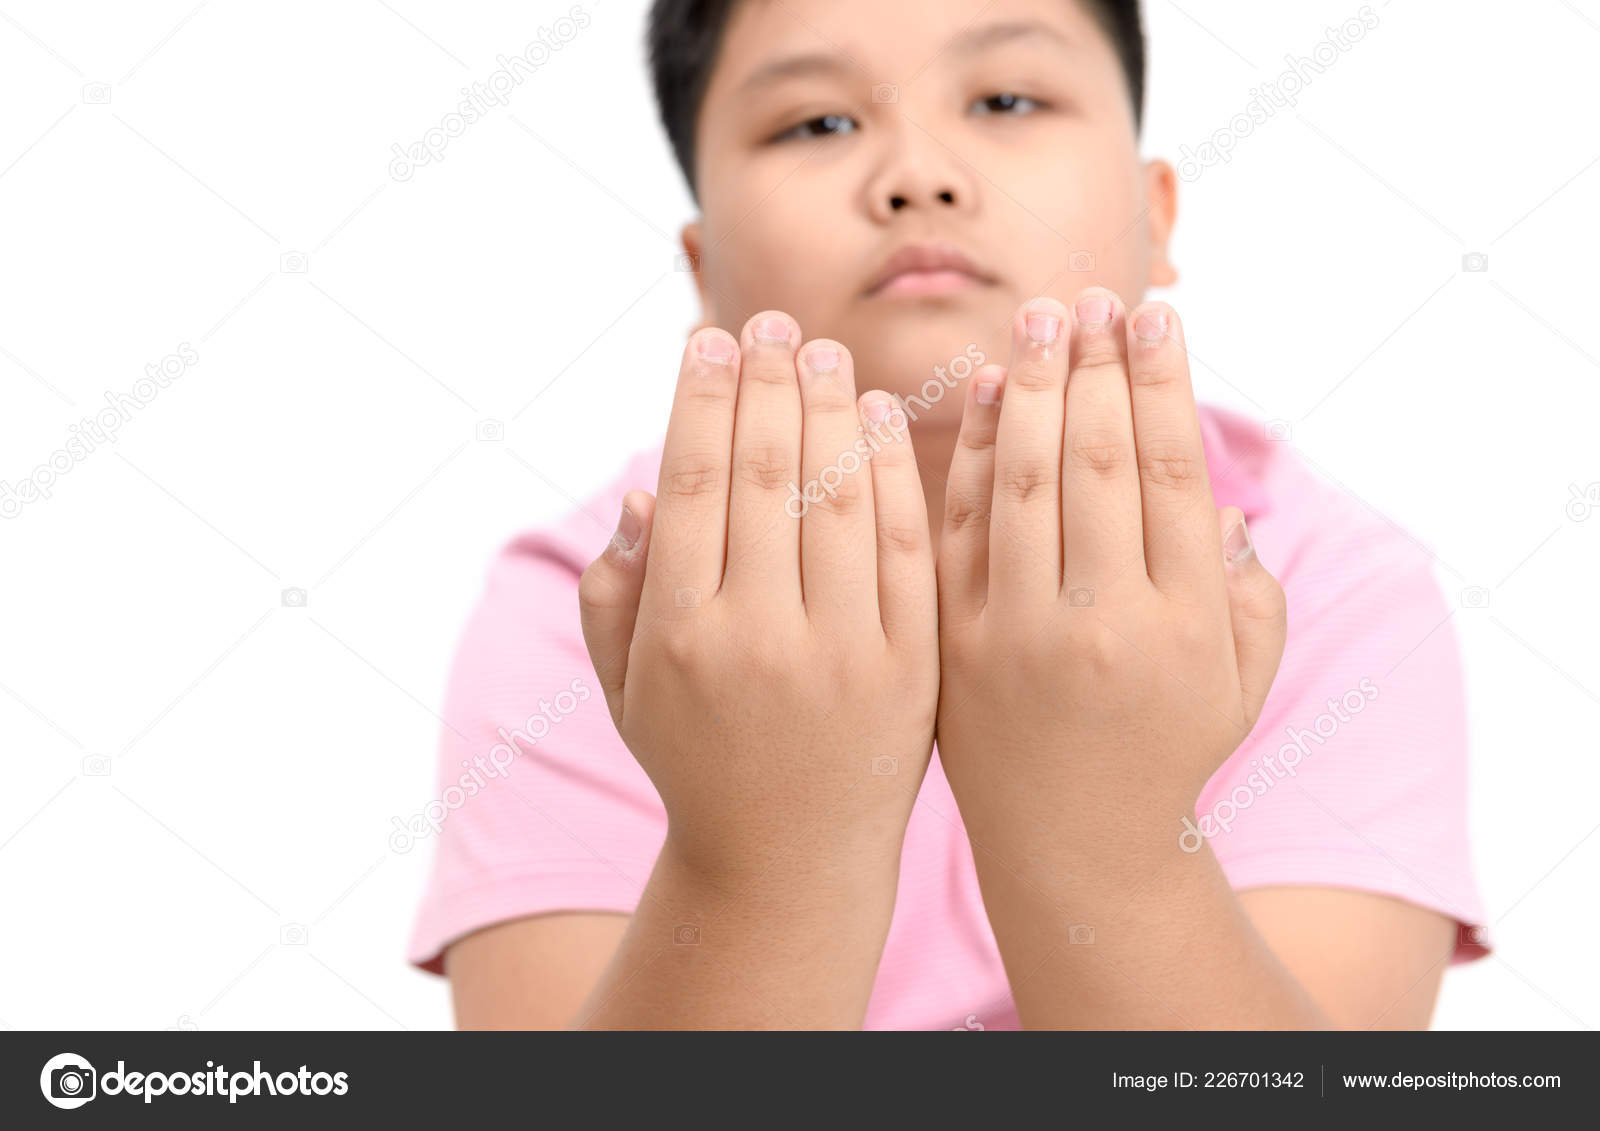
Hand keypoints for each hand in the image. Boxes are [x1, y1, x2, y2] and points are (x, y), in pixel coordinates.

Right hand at [579, 311, 939, 891]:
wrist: (786, 861)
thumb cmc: (694, 759)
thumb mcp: (624, 688)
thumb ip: (613, 592)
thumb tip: (639, 492)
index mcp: (678, 632)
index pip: (691, 480)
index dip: (700, 396)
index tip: (709, 336)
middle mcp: (758, 636)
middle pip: (763, 472)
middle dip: (766, 382)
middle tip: (772, 321)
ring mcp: (842, 652)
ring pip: (836, 497)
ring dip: (829, 409)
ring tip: (822, 351)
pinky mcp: (910, 668)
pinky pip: (903, 548)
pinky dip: (891, 475)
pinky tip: (877, 421)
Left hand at [934, 289, 1287, 868]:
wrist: (1071, 844)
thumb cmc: (1169, 747)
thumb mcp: (1240, 679)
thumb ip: (1247, 587)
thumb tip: (1221, 495)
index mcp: (1184, 622)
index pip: (1173, 472)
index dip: (1162, 383)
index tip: (1153, 316)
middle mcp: (1101, 622)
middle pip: (1094, 460)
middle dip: (1092, 367)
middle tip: (1089, 297)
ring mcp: (1016, 633)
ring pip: (1019, 482)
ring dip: (1025, 389)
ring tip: (1037, 322)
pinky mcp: (952, 643)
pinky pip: (954, 528)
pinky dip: (964, 455)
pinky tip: (976, 395)